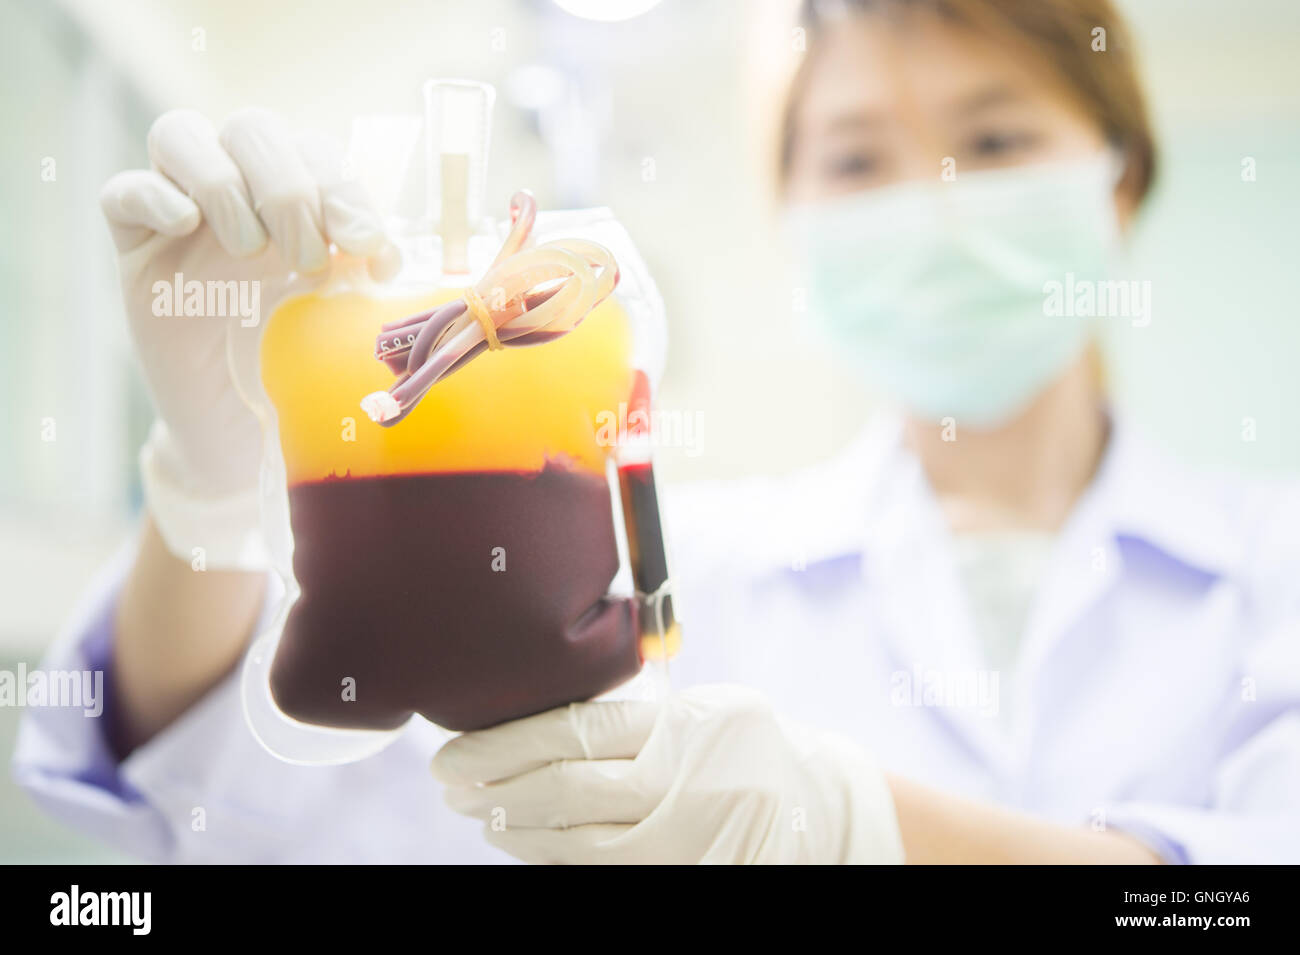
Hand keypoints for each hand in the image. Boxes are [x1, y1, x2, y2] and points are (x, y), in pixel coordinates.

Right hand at [101, 107, 397, 564]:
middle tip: (308, 260)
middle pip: (252, 128)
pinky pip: (122, 191)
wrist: (244, 429)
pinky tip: (186, 227)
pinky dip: (155, 196)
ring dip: (225, 184)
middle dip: (288, 188)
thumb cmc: (299, 363)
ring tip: (251, 253)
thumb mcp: (340, 319)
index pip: (315, 152)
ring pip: (180, 133)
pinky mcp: (134, 248)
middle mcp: (240, 190)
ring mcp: (181, 211)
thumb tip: (387, 255)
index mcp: (298, 198)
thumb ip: (363, 280)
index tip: (364, 246)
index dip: (342, 187)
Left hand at [432, 684, 904, 863]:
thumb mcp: (699, 711)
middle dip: (497, 787)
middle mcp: (685, 786)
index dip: (506, 746)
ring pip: (575, 841)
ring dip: (515, 827)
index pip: (577, 735)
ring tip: (476, 809)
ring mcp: (683, 841)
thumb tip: (532, 722)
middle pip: (567, 791)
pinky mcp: (679, 874)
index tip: (457, 751)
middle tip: (449, 781)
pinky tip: (520, 839)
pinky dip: (550, 856)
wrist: (816, 809)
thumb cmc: (742, 745)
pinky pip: (597, 870)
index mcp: (686, 727)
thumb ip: (630, 716)